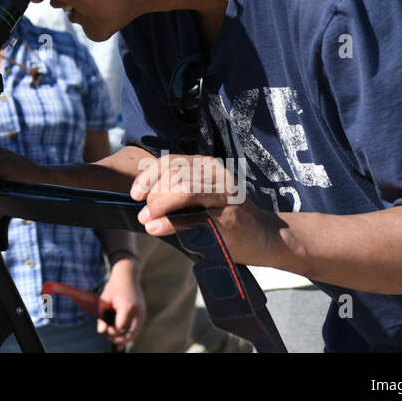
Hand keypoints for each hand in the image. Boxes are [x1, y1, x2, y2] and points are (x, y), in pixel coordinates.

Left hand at [96, 258, 144, 349]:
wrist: (128, 275)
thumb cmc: (114, 287)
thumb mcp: (104, 300)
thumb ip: (102, 316)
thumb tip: (101, 332)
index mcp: (127, 307)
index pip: (120, 327)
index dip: (112, 331)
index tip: (106, 329)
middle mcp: (138, 312)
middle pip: (130, 333)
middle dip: (119, 338)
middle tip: (109, 338)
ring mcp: (142, 313)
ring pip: (135, 333)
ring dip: (125, 338)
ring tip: (115, 342)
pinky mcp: (143, 314)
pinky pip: (137, 328)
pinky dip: (130, 334)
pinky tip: (121, 342)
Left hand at [128, 154, 276, 266]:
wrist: (266, 238)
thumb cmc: (225, 219)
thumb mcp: (201, 198)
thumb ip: (177, 192)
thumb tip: (141, 198)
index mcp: (208, 166)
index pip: (170, 162)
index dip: (148, 177)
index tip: (135, 194)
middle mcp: (218, 175)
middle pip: (175, 176)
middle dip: (153, 196)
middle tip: (144, 215)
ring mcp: (226, 195)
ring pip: (184, 190)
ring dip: (159, 207)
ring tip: (148, 221)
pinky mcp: (231, 218)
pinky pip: (196, 216)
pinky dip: (171, 223)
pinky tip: (157, 229)